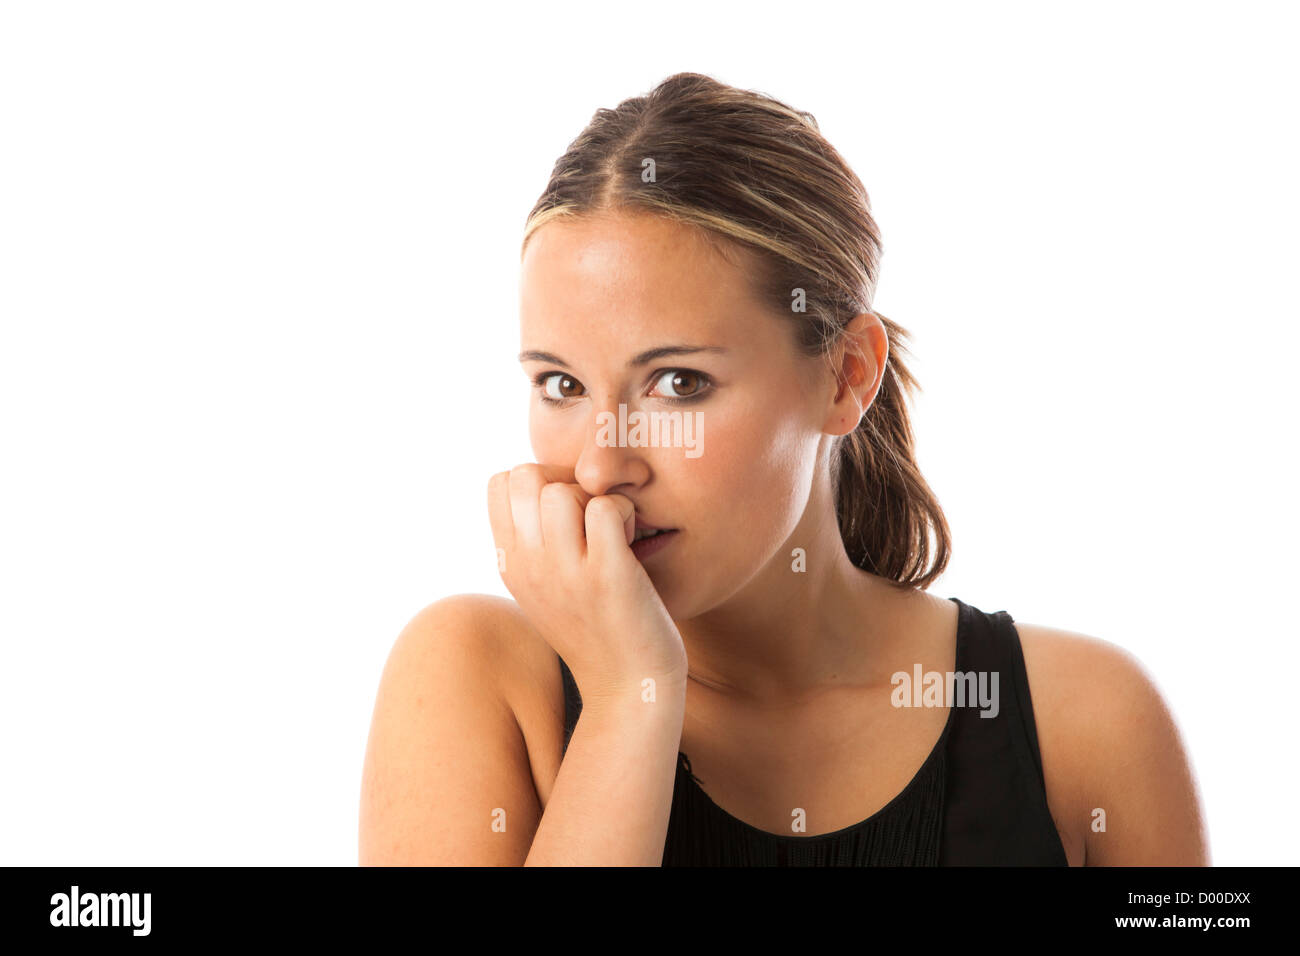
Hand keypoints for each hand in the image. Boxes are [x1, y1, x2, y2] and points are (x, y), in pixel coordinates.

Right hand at [487, 463, 687, 704]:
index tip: (568, 511)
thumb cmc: (597, 626)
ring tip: (613, 531)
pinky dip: (624, 512)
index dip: (539, 480)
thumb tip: (544, 484)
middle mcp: (529, 566)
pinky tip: (631, 540)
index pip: (501, 482)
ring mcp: (566, 572)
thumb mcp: (546, 585)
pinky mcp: (607, 576)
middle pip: (526, 476)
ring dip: (596, 497)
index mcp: (510, 563)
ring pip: (562, 489)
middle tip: (591, 518)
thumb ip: (535, 539)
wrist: (629, 688)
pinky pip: (605, 508)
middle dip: (564, 481)